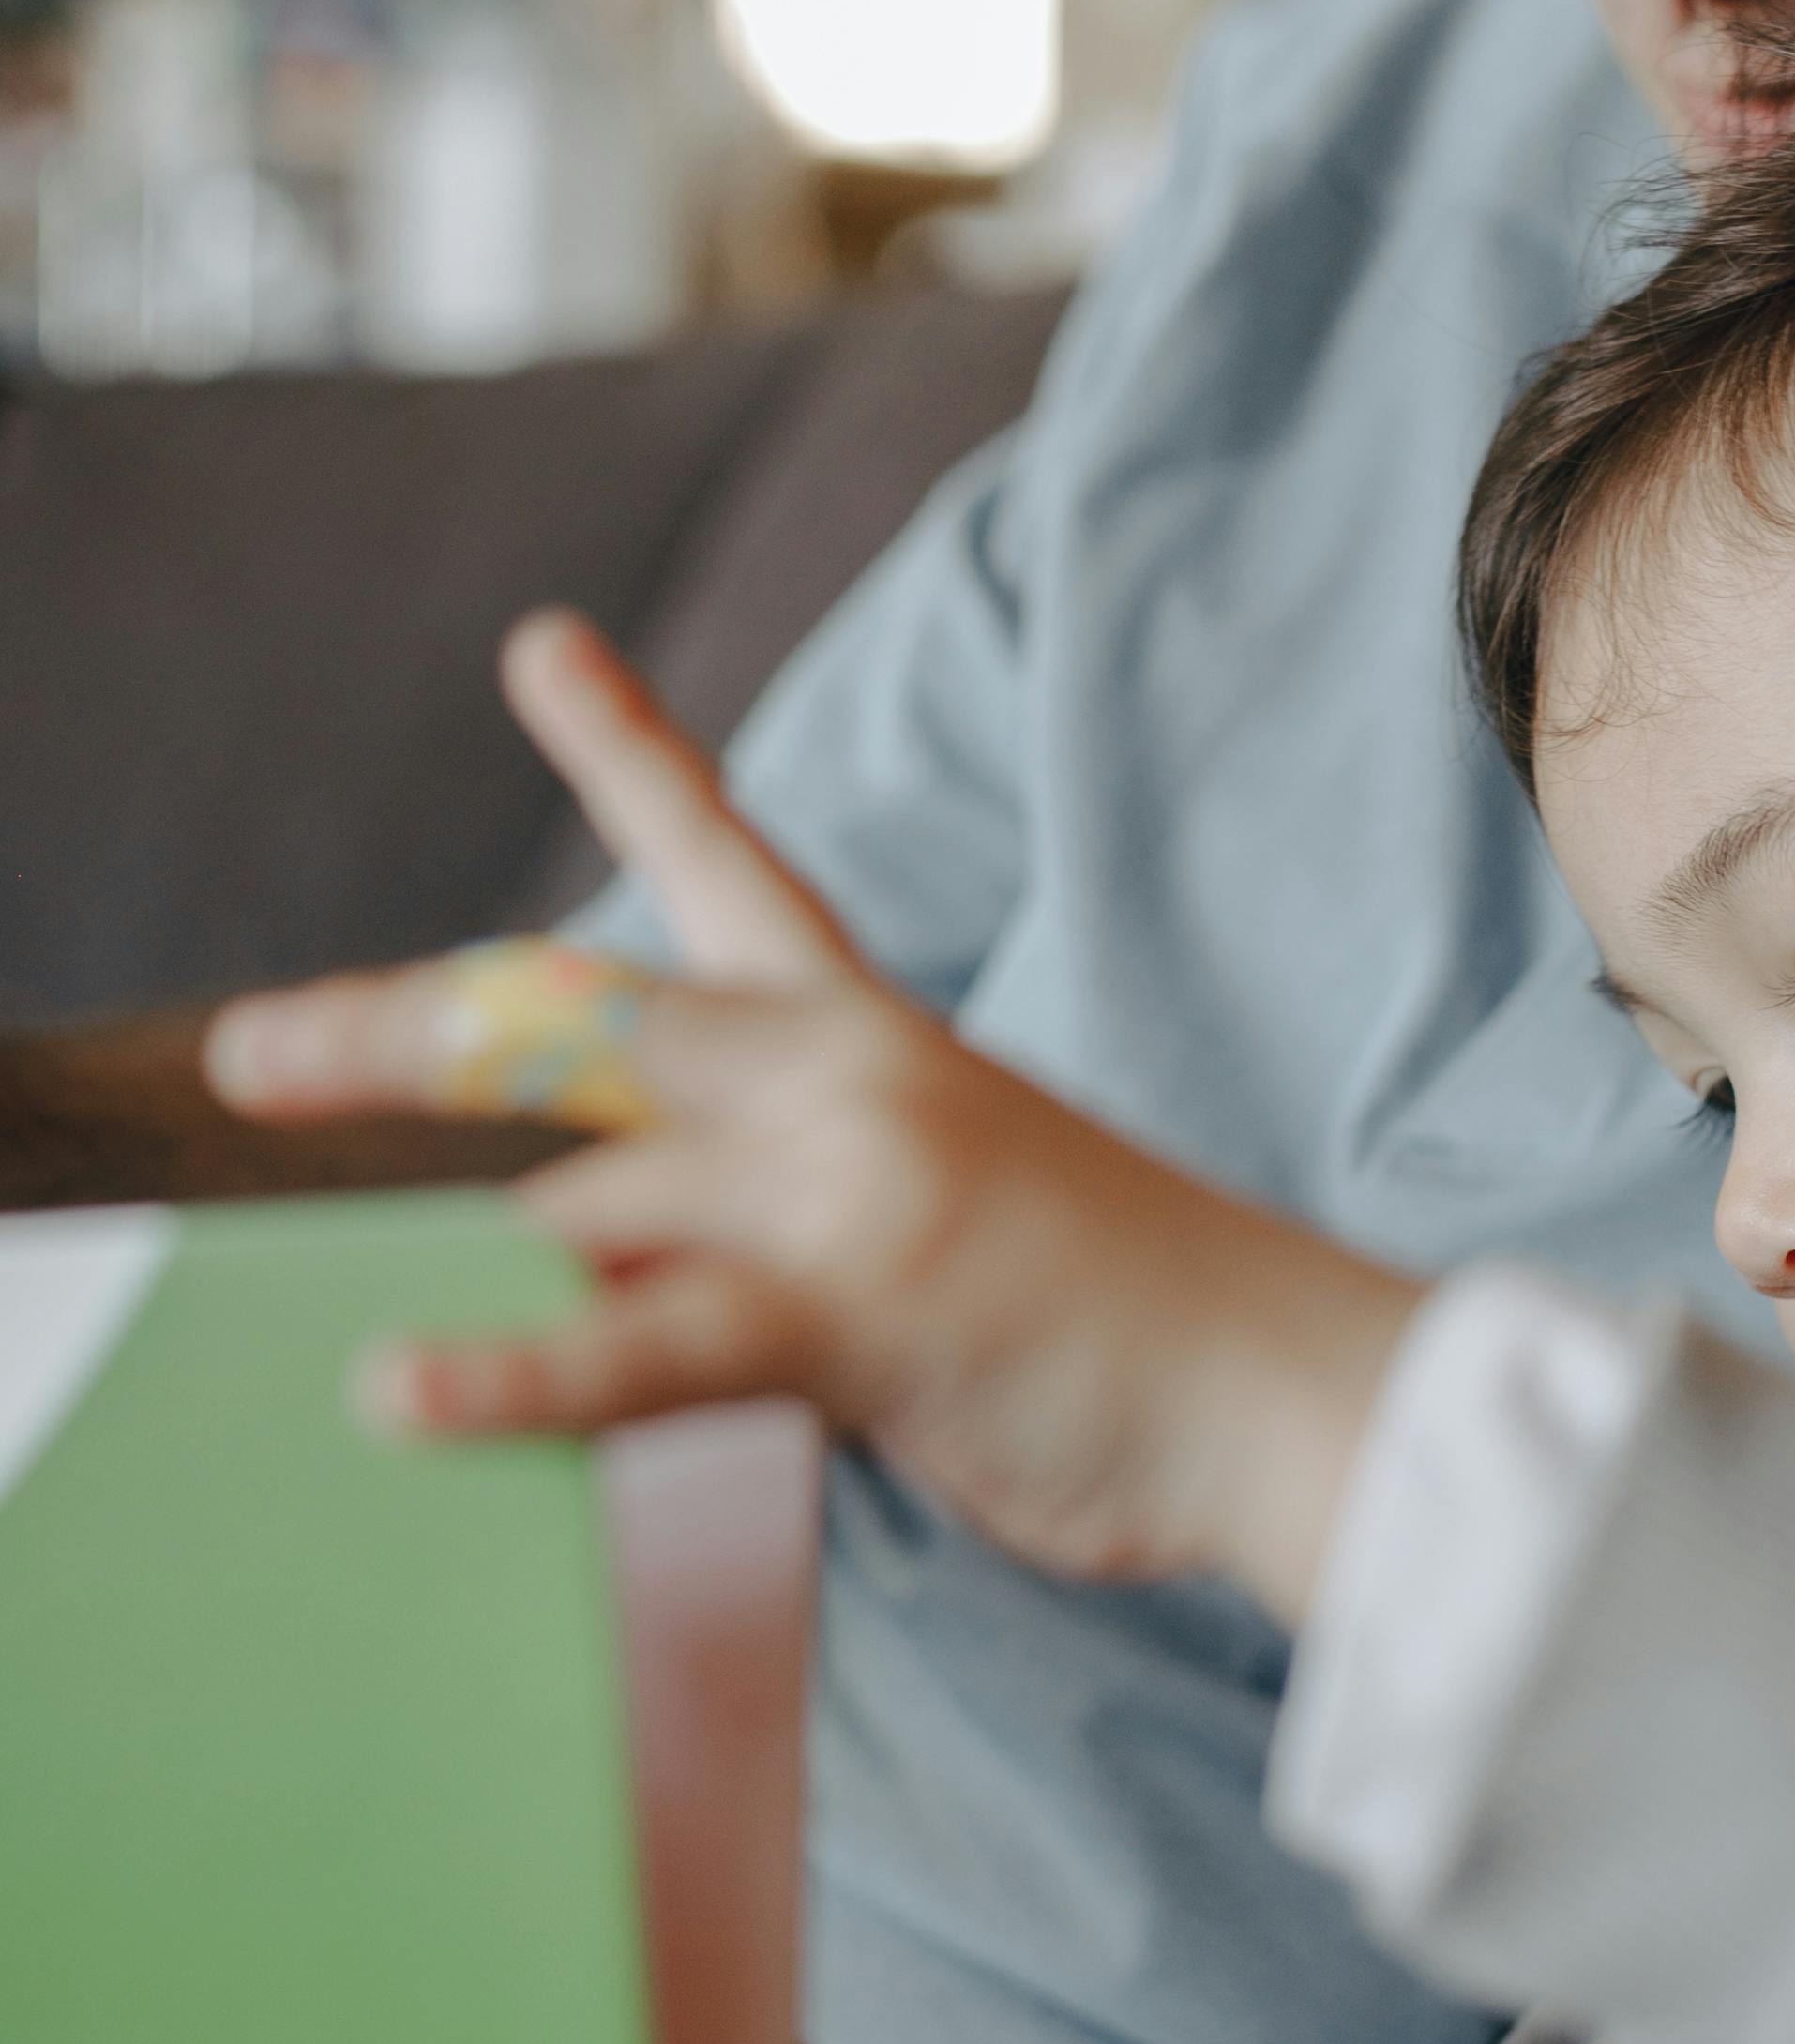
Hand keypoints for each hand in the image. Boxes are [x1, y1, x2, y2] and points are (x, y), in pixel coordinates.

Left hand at [202, 613, 1419, 1618]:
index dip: (630, 748)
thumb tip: (580, 1248)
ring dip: (434, 1243)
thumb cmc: (1128, 1328)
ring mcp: (851, 1179)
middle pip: (584, 1017)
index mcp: (876, 1041)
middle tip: (250, 1053)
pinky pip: (650, 1339)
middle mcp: (848, 1074)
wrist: (1295, 1385)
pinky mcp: (860, 1305)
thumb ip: (764, 1211)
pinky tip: (407, 1394)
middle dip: (404, 1035)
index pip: (733, 864)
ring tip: (329, 1332)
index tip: (545, 649)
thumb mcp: (934, 1222)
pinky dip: (518, 1374)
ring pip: (590, 1171)